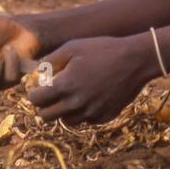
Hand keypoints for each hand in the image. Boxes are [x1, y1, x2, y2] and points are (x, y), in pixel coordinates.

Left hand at [27, 35, 155, 125]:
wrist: (135, 60)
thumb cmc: (102, 49)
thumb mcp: (72, 47)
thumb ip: (50, 61)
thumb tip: (36, 72)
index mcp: (65, 86)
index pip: (36, 101)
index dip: (34, 93)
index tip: (38, 87)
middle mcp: (76, 104)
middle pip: (47, 116)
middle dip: (45, 105)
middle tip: (51, 94)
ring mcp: (91, 113)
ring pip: (66, 121)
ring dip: (63, 111)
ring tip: (71, 94)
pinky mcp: (105, 117)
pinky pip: (86, 120)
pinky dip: (82, 113)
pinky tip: (88, 97)